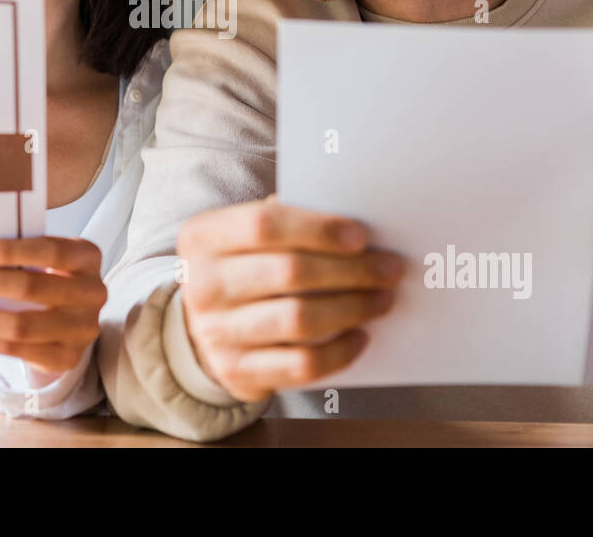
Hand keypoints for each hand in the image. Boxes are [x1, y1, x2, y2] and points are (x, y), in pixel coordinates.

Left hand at [0, 236, 104, 376]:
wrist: (71, 318)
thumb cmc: (48, 273)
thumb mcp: (45, 256)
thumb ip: (17, 252)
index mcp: (88, 256)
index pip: (49, 251)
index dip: (7, 252)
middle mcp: (92, 293)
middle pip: (28, 288)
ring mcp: (81, 329)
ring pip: (17, 325)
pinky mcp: (65, 358)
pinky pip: (11, 349)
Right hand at [177, 194, 402, 401]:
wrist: (203, 325)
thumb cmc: (241, 267)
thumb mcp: (245, 236)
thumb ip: (286, 222)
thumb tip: (353, 230)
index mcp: (204, 237)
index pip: (264, 225)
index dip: (318, 229)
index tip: (362, 236)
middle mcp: (202, 285)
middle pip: (289, 272)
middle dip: (351, 270)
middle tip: (389, 269)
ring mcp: (216, 333)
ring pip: (299, 320)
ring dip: (353, 308)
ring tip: (382, 299)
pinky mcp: (236, 371)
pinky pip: (300, 364)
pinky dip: (339, 351)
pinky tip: (360, 335)